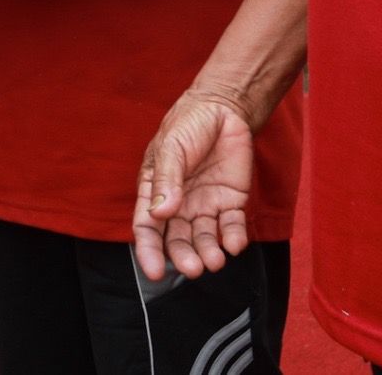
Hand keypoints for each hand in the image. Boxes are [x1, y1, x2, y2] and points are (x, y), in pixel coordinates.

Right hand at [131, 85, 255, 282]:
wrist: (224, 109)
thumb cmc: (189, 124)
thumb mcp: (171, 147)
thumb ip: (166, 180)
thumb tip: (160, 214)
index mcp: (156, 191)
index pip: (148, 227)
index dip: (149, 251)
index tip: (154, 272)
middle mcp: (180, 205)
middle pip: (177, 240)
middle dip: (184, 257)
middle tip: (193, 268)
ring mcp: (205, 205)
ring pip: (204, 239)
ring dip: (209, 253)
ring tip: (215, 261)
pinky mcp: (231, 202)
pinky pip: (231, 227)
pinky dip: (233, 238)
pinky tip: (234, 244)